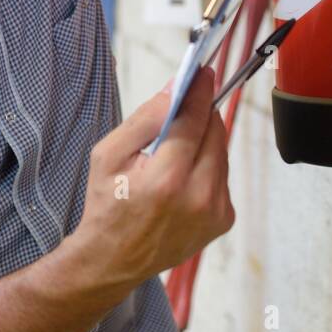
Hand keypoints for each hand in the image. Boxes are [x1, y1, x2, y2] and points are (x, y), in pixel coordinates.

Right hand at [70, 68, 233, 291]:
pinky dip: (207, 166)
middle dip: (200, 114)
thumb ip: (145, 119)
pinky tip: (183, 176)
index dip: (199, 91)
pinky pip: (222, 175)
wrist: (114, 259)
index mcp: (166, 179)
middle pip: (215, 132)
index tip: (202, 72)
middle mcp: (198, 197)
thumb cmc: (108, 205)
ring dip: (203, 140)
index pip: (195, 120)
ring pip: (221, 152)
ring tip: (175, 149)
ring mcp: (215, 211)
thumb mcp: (109, 154)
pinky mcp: (223, 219)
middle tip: (183, 107)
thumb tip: (176, 89)